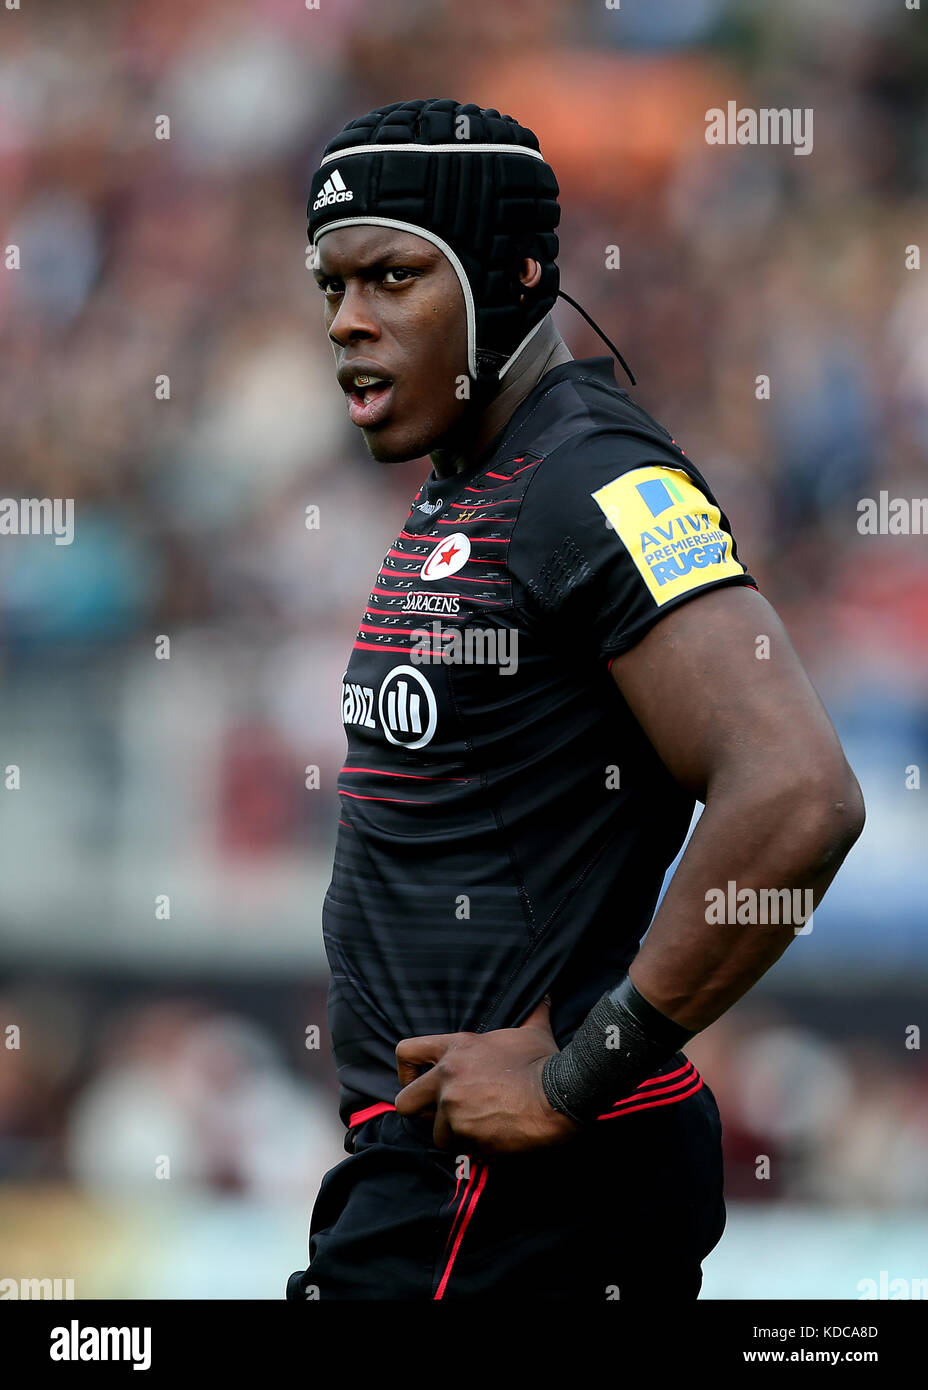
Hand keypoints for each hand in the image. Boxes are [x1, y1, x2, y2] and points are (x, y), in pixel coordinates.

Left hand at [393, 996, 581, 1156]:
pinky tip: (496, 1139)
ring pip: (436, 1133)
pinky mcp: (467, 1134)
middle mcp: (448, 1078)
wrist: (560, 1094)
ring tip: (482, 1128)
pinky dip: (476, 1148)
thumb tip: (547, 995)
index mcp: (457, 1049)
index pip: (406, 1051)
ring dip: (456, 1135)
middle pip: (405, 1101)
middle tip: (441, 1114)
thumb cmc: (545, 1061)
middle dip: (420, 1112)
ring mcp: (454, 1108)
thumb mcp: (533, 1032)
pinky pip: (462, 1149)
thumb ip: (532, 1012)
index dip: (407, 1070)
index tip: (419, 1080)